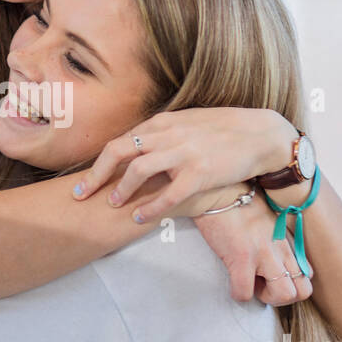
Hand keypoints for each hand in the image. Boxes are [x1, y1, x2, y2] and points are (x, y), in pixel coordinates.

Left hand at [72, 106, 297, 222]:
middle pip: (118, 151)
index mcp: (163, 123)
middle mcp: (168, 134)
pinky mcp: (199, 173)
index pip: (121, 141)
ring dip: (120, 189)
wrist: (260, 135)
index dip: (99, 162)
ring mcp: (183, 153)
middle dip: (95, 175)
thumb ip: (162, 135)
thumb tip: (137, 148)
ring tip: (112, 204)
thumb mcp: (187, 124)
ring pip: (138, 170)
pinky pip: (167, 193)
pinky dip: (150, 207)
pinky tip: (139, 218)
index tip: (85, 180)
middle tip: (81, 194)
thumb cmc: (223, 131)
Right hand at [193, 192, 313, 306]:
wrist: (219, 190)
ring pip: (284, 295)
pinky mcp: (241, 257)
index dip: (289, 283)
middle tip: (262, 285)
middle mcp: (281, 247)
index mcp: (286, 240)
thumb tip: (271, 254)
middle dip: (282, 296)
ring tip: (250, 284)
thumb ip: (274, 238)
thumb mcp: (267, 219)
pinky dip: (238, 294)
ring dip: (265, 297)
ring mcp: (263, 253)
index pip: (307, 275)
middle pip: (303, 290)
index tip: (270, 276)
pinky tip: (232, 283)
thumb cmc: (238, 203)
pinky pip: (245, 292)